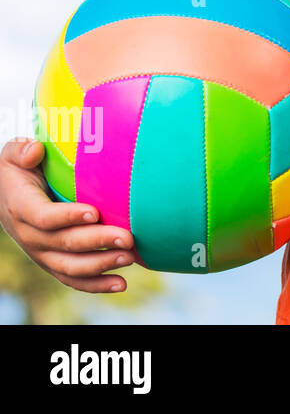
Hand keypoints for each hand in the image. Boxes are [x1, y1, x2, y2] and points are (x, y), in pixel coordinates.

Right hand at [0, 137, 139, 292]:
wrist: (9, 195)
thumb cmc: (20, 169)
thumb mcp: (13, 155)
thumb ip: (21, 151)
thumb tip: (34, 151)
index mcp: (21, 208)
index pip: (42, 217)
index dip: (67, 217)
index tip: (95, 212)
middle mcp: (30, 235)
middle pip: (62, 244)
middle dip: (97, 242)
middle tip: (128, 238)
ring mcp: (42, 252)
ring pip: (69, 266)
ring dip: (101, 265)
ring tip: (130, 257)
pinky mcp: (53, 262)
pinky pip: (73, 278)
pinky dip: (96, 284)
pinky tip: (121, 283)